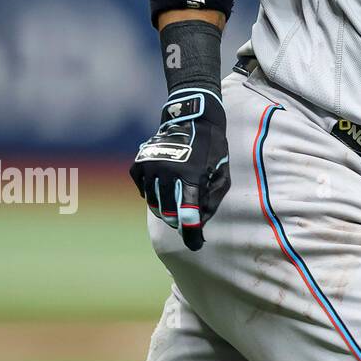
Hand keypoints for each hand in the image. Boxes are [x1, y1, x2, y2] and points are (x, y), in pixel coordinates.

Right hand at [130, 87, 230, 251]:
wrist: (192, 117)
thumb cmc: (212, 147)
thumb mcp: (222, 171)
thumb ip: (213, 198)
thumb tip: (200, 221)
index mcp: (192, 175)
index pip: (188, 212)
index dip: (191, 232)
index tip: (195, 244)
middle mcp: (168, 172)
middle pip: (168, 212)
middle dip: (178, 220)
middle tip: (186, 217)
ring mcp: (150, 167)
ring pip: (153, 203)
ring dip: (165, 207)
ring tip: (176, 197)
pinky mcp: (138, 165)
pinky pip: (142, 191)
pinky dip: (152, 193)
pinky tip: (164, 185)